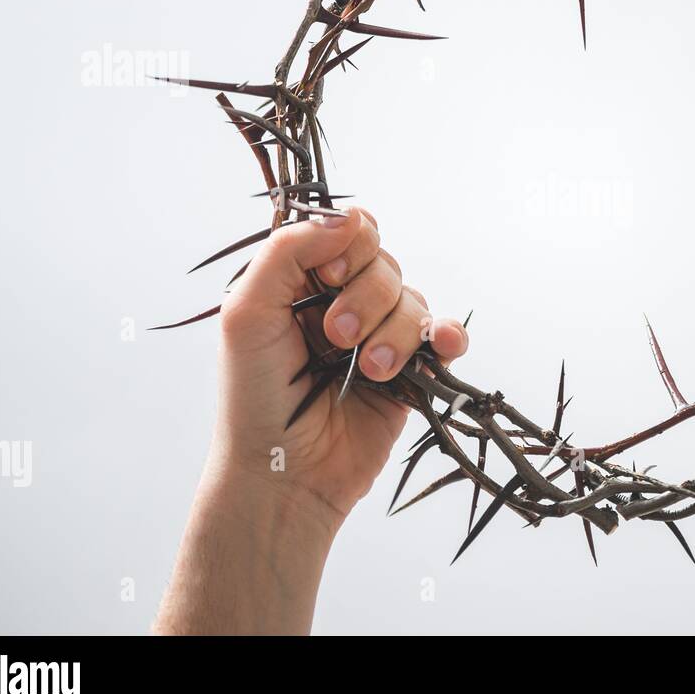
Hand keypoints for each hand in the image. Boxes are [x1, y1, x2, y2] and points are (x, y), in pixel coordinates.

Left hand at [154, 206, 467, 633]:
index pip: (349, 231)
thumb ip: (288, 253)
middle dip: (365, 297)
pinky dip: (447, 335)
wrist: (283, 475)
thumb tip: (349, 218)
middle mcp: (344, 303)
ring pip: (413, 300)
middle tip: (335, 337)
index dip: (348, 246)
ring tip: (368, 372)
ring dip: (392, 334)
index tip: (327, 276)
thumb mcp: (247, 311)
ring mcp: (380, 337)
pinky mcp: (412, 373)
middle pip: (385, 262)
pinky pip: (445, 335)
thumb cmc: (253, 397)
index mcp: (305, 282)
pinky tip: (438, 348)